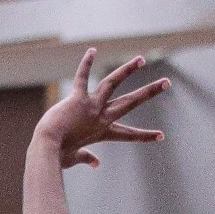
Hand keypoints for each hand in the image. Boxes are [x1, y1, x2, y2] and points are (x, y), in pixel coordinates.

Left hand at [36, 49, 167, 168]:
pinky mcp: (77, 98)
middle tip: (167, 82)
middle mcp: (102, 116)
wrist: (47, 147)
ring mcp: (92, 106)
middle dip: (150, 92)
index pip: (129, 134)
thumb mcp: (75, 158)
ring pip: (113, 83)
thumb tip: (96, 164)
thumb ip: (87, 158)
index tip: (161, 136)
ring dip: (128, 70)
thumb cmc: (58, 154)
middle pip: (131, 102)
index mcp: (102, 132)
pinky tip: (92, 50)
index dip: (145, 136)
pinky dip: (86, 63)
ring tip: (141, 60)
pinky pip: (82, 77)